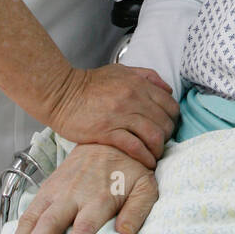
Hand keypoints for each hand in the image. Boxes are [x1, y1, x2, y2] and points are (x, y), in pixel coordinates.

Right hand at [0, 144, 157, 233]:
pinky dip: (17, 229)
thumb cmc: (130, 170)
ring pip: (33, 217)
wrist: (110, 138)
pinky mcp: (48, 187)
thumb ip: (138, 211)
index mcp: (99, 197)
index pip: (84, 226)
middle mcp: (73, 194)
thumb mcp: (145, 187)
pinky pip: (29, 209)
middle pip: (50, 222)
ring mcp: (57, 190)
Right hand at [44, 64, 178, 167]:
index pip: (170, 105)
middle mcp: (133, 99)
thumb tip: (167, 89)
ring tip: (154, 155)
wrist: (61, 94)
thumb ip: (146, 76)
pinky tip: (146, 162)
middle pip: (164, 123)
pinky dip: (145, 157)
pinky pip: (135, 147)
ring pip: (153, 136)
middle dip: (167, 137)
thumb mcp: (121, 71)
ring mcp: (121, 116)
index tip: (168, 127)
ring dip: (158, 149)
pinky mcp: (107, 132)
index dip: (173, 119)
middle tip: (161, 143)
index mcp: (138, 84)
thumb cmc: (90, 84)